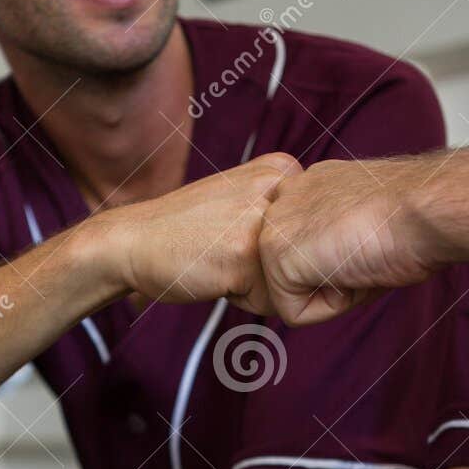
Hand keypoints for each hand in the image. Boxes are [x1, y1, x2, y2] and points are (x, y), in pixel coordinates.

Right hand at [100, 153, 299, 312]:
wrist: (133, 241)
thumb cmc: (188, 230)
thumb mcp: (245, 197)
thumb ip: (287, 210)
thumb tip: (335, 254)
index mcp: (283, 167)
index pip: (315, 233)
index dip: (278, 250)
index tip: (240, 233)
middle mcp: (279, 186)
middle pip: (307, 257)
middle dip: (272, 269)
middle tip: (228, 250)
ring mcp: (263, 219)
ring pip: (291, 281)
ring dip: (259, 286)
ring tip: (222, 261)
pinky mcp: (247, 255)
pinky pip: (270, 300)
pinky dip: (243, 299)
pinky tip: (215, 275)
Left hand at [258, 155, 455, 325]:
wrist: (426, 210)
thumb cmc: (412, 219)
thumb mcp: (364, 224)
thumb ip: (334, 240)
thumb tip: (329, 271)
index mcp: (307, 186)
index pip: (307, 250)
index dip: (345, 261)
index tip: (372, 237)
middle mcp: (284, 197)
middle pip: (297, 274)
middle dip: (335, 278)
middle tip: (368, 249)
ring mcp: (274, 224)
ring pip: (294, 294)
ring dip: (334, 291)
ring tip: (361, 257)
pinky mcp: (276, 253)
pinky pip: (294, 312)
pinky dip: (330, 306)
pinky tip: (353, 270)